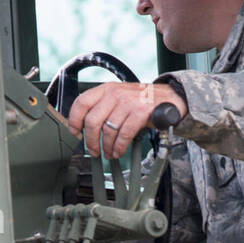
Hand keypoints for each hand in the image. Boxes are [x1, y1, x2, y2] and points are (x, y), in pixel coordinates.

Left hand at [67, 82, 187, 159]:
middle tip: (93, 150)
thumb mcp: (119, 98)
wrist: (169, 98)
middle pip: (92, 121)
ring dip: (106, 147)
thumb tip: (84, 127)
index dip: (74, 120)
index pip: (81, 103)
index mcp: (106, 89)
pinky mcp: (140, 112)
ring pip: (108, 130)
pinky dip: (119, 147)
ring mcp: (128, 102)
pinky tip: (118, 151)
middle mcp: (115, 93)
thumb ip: (102, 108)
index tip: (75, 133)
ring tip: (108, 153)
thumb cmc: (141, 102)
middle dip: (90, 140)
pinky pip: (123, 135)